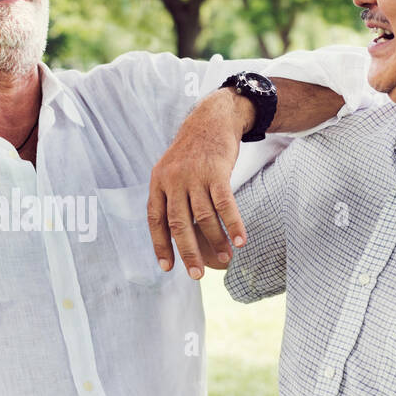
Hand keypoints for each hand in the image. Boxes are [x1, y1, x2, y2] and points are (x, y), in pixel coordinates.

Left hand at [148, 88, 250, 278]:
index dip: (161, 245)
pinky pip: (224, 204)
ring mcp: (194, 175)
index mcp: (158, 182)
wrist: (211, 119)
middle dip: (189, 253)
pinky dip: (233, 225)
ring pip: (204, 217)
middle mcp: (173, 180)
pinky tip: (240, 241)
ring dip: (216, 241)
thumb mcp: (171, 170)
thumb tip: (174, 233)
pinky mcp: (216, 171)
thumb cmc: (193, 152)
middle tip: (197, 275)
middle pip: (179, 224)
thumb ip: (170, 197)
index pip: (155, 220)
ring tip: (225, 259)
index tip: (168, 268)